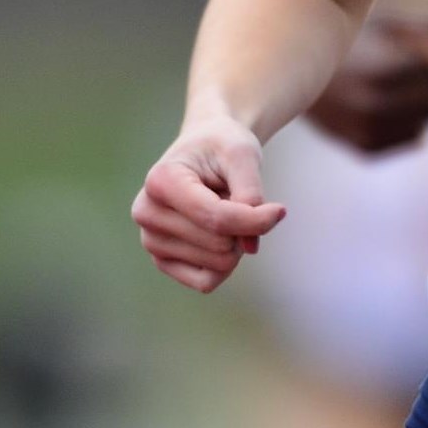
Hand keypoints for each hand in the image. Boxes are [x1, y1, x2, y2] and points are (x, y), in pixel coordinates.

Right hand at [130, 115, 286, 292]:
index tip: (280, 210)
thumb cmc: (223, 146)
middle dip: (242, 226)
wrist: (204, 146)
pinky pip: (206, 281)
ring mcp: (151, 239)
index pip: (216, 218)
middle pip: (219, 244)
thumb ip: (250, 194)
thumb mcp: (243, 155)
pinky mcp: (162, 260)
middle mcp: (147, 212)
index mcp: (161, 181)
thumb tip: (249, 248)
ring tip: (221, 209)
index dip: (255, 219)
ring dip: (234, 242)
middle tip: (234, 198)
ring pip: (216, 265)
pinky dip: (224, 264)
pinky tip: (220, 236)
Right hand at [304, 15, 427, 152]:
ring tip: (401, 90)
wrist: (296, 75)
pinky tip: (394, 109)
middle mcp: (373, 106)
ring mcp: (367, 130)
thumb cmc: (351, 43)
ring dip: (424, 106)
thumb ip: (426, 35)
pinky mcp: (365, 147)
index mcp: (381, 71)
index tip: (421, 56)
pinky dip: (412, 125)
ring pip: (427, 122)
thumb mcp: (387, 26)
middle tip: (412, 73)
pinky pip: (414, 139)